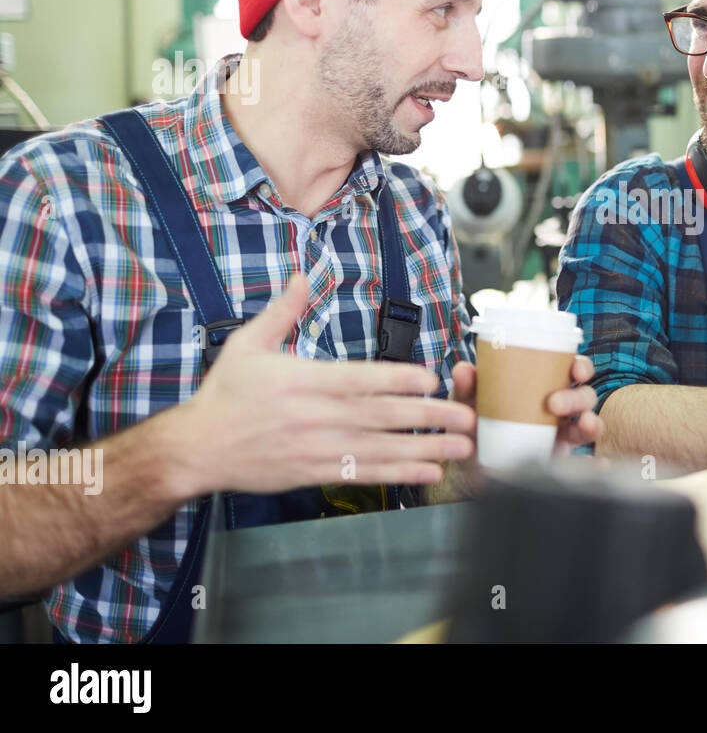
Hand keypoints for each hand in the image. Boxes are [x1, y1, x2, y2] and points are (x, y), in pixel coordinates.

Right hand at [170, 274, 476, 494]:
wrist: (196, 448)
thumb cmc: (224, 395)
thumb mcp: (247, 344)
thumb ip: (282, 311)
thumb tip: (303, 275)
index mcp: (303, 381)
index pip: (359, 379)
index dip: (397, 380)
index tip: (432, 379)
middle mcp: (315, 416)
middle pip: (380, 417)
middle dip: (428, 417)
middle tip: (466, 418)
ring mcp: (317, 448)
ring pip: (380, 449)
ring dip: (425, 449)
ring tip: (461, 448)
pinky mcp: (314, 473)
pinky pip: (364, 474)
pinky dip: (398, 474)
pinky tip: (428, 473)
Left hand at [449, 354, 602, 457]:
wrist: (470, 465)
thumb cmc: (473, 425)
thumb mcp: (467, 405)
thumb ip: (466, 388)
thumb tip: (463, 369)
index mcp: (541, 386)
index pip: (570, 370)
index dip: (581, 366)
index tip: (576, 370)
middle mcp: (557, 408)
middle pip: (584, 396)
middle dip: (578, 396)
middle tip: (554, 404)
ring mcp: (561, 435)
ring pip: (589, 424)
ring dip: (592, 423)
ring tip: (583, 425)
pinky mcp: (560, 460)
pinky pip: (585, 462)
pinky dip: (594, 463)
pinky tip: (597, 464)